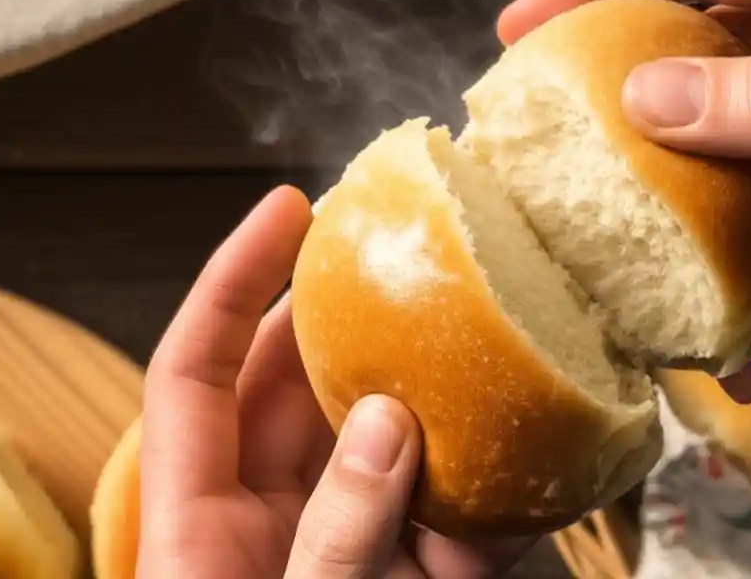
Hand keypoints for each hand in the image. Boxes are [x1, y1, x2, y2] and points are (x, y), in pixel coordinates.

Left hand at [139, 187, 535, 577]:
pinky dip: (509, 483)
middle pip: (309, 384)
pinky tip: (553, 443)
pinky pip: (468, 514)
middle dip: (362, 314)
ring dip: (447, 392)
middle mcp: (277, 518)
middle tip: (417, 245)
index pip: (197, 372)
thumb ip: (332, 533)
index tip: (287, 209)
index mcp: (202, 526)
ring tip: (498, 327)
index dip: (234, 281)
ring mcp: (357, 544)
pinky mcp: (423, 577)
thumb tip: (389, 421)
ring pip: (397, 438)